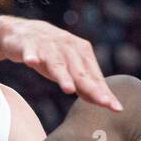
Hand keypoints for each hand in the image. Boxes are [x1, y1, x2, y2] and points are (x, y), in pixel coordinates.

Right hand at [0, 18, 120, 110]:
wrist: (24, 32)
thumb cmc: (53, 55)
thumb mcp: (70, 69)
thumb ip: (85, 85)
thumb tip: (105, 103)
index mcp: (82, 52)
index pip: (95, 76)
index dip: (105, 93)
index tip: (116, 108)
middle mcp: (68, 47)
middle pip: (80, 72)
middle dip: (92, 88)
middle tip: (103, 102)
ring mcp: (48, 45)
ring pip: (57, 63)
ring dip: (63, 76)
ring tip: (68, 89)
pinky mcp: (29, 45)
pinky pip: (30, 52)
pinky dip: (31, 56)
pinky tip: (32, 61)